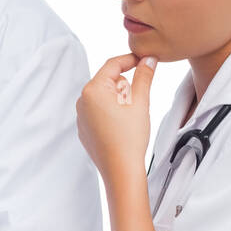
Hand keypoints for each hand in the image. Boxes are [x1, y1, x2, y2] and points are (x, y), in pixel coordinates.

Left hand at [76, 52, 156, 180]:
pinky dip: (111, 113)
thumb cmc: (130, 138)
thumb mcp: (140, 102)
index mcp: (93, 90)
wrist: (120, 170)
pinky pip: (99, 112)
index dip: (130, 60)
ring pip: (105, 97)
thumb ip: (144, 76)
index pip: (113, 65)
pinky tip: (121, 128)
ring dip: (119, 100)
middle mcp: (82, 100)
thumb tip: (148, 60)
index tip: (145, 60)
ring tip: (130, 118)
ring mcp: (81, 115)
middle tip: (137, 104)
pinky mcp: (84, 128)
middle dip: (125, 87)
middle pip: (108, 81)